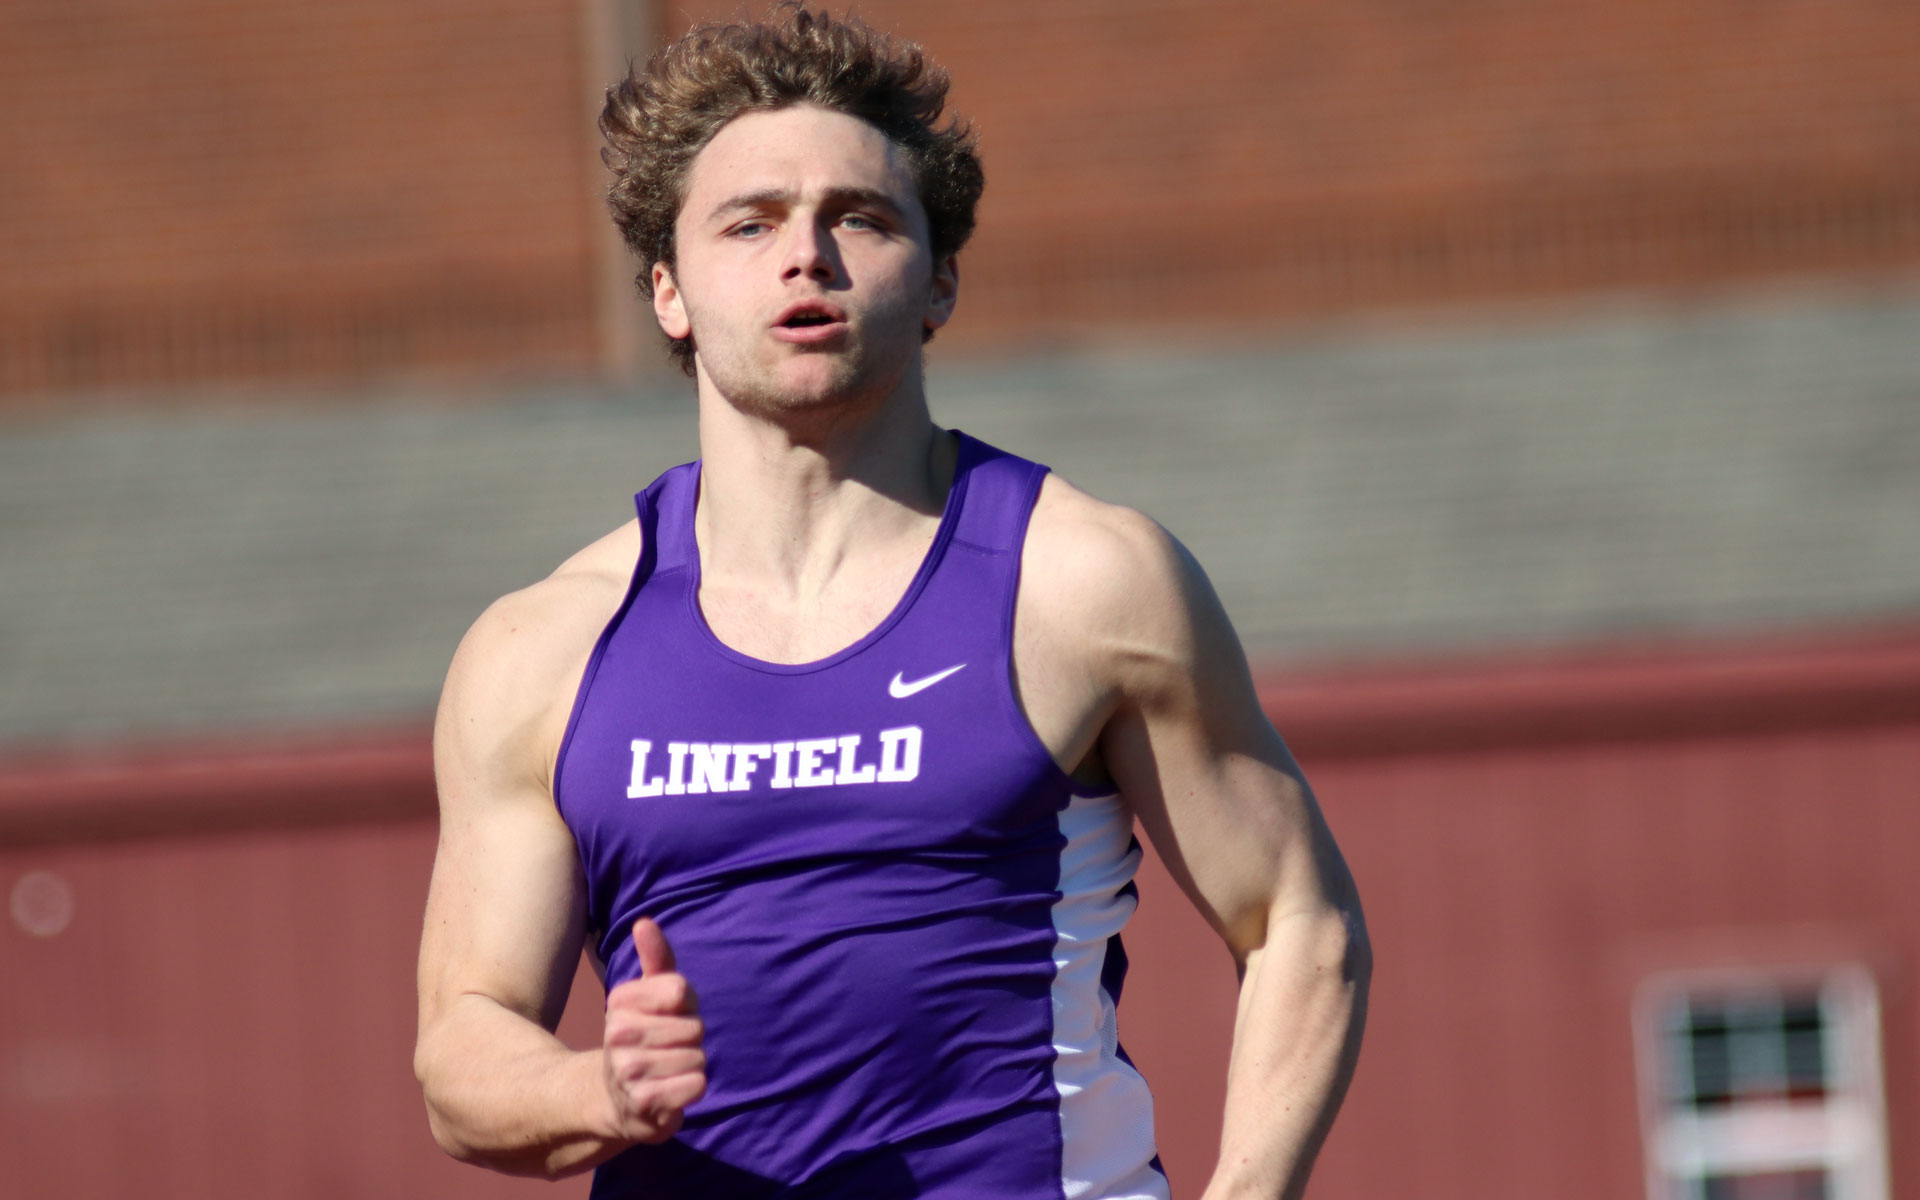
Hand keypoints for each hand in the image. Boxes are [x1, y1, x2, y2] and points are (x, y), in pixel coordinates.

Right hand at [601, 916, 707, 1143]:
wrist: (619, 1097)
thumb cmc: (647, 1035)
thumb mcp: (652, 993)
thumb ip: (655, 957)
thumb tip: (644, 922)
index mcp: (620, 1000)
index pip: (680, 990)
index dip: (687, 1006)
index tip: (670, 1015)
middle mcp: (617, 1033)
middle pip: (694, 1027)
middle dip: (691, 1039)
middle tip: (669, 1048)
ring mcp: (627, 1070)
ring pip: (697, 1057)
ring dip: (692, 1065)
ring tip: (668, 1069)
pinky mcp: (642, 1102)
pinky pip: (696, 1085)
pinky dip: (693, 1088)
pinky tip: (672, 1090)